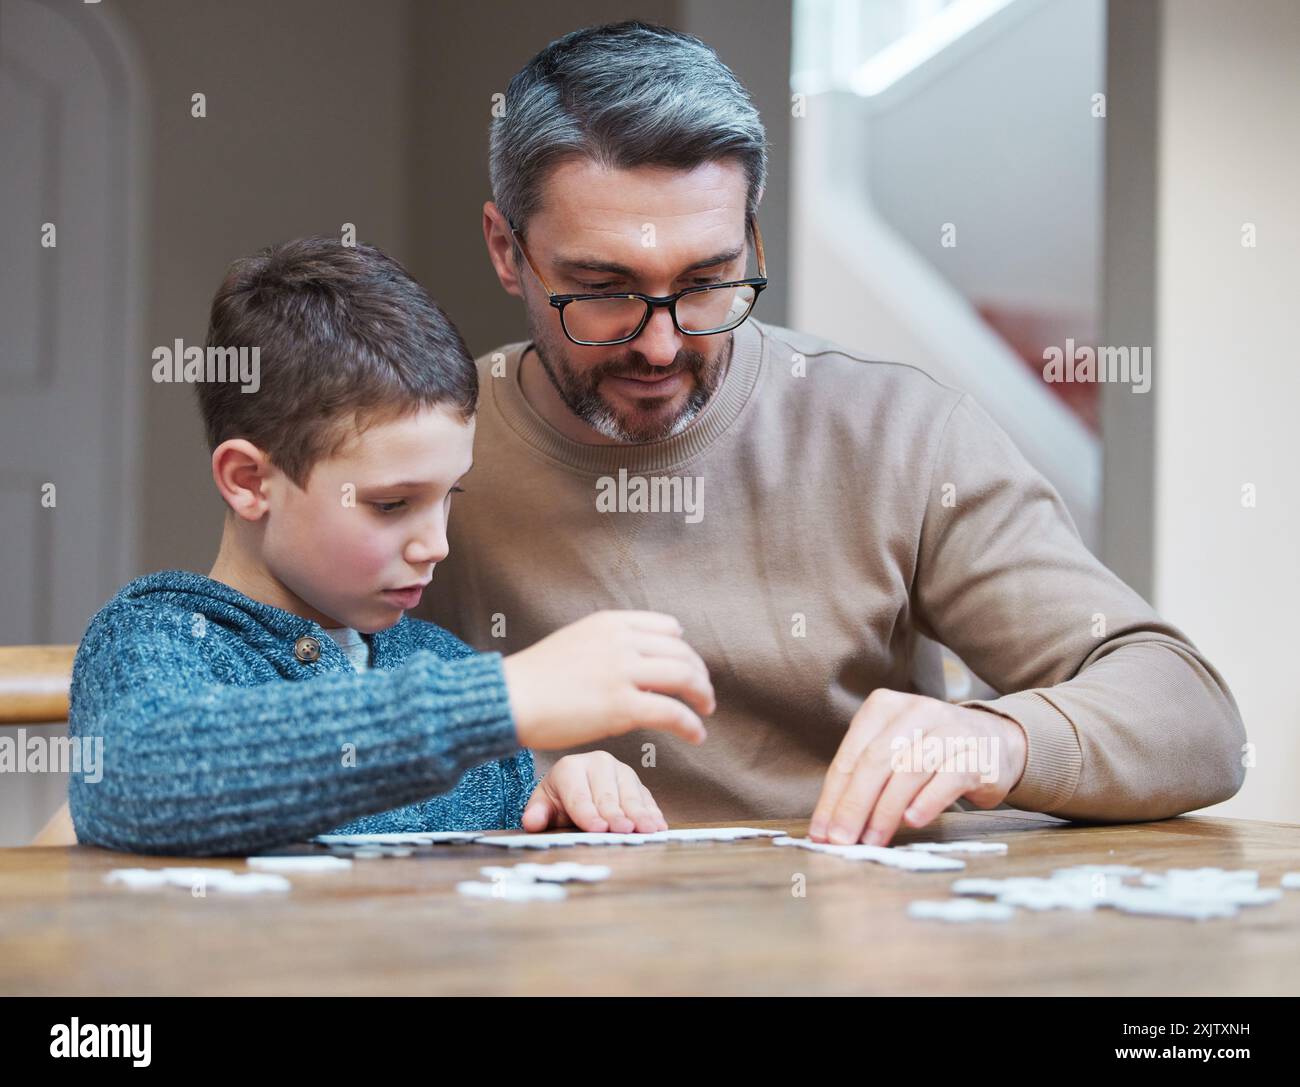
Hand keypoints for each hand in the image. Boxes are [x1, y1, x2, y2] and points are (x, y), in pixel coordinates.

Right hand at [503, 611, 713, 749]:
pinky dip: (691, 724)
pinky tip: (696, 735)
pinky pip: (672, 713)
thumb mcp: (575, 642)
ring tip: (705, 711)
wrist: (509, 699)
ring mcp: (622, 673)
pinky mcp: (622, 707)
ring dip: (702, 696)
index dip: (683, 648)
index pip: (667, 627)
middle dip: (699, 674)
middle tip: (703, 694)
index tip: (688, 664)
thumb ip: (607, 644)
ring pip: (684, 678)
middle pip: (681, 653)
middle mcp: (620, 642)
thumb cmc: (535, 678)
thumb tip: (637, 656)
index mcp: (609, 624)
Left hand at [521, 752, 667, 832]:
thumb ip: (537, 813)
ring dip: (639, 813)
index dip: (587, 813)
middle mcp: (598, 763)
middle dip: (615, 814)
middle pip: (607, 795)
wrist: (575, 787)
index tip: (597, 828)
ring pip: (630, 794)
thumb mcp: (543, 804)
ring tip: (646, 829)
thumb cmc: (559, 798)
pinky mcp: (636, 781)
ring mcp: (620, 770)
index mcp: (570, 768)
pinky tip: (658, 825)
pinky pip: (646, 796)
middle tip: (624, 830)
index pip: (579, 795)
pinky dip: (652, 811)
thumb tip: (532, 821)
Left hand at [809, 690, 1026, 845]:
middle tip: (841, 839)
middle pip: (875, 761)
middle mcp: (916, 711)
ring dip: (885, 811)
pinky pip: (947, 778)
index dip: (833, 796)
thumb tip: (832, 825)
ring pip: (908, 771)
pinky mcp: (977, 754)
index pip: (851, 755)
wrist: (997, 741)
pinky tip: (911, 822)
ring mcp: (949, 730)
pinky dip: (927, 802)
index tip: (821, 831)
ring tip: (872, 840)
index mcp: (885, 706)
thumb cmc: (931, 752)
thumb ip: (864, 779)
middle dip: (854, 805)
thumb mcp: (894, 751)